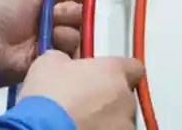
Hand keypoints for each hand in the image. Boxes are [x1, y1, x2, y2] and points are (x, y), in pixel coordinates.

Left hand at [0, 0, 86, 86]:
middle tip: (55, 3)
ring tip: (49, 23)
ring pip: (82, 16)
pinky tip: (50, 38)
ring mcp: (66, 27)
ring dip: (66, 17)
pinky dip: (64, 36)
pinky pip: (78, 38)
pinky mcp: (67, 47)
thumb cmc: (7, 13)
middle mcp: (63, 6)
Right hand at [19, 51, 143, 129]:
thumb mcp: (48, 63)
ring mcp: (123, 125)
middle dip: (108, 98)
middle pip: (124, 95)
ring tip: (79, 121)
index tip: (103, 76)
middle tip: (83, 102)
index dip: (118, 71)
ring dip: (105, 119)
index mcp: (113, 72)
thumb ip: (65, 58)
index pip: (133, 67)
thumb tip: (63, 61)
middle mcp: (125, 98)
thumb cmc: (48, 98)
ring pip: (120, 119)